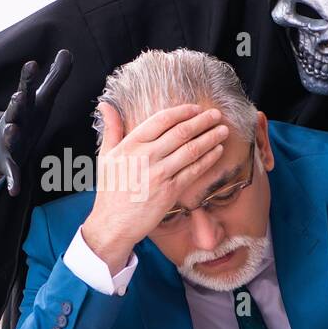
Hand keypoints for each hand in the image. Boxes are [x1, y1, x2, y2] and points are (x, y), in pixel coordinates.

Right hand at [0, 49, 72, 194]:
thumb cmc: (26, 119)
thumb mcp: (42, 99)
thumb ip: (56, 77)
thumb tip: (68, 51)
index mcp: (24, 106)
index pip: (26, 88)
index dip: (28, 77)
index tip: (32, 63)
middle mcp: (14, 121)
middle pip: (14, 110)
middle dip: (16, 103)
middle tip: (18, 95)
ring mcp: (9, 142)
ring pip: (9, 136)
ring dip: (11, 133)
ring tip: (12, 129)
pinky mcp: (9, 162)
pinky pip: (11, 172)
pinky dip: (12, 180)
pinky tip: (14, 190)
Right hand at [80, 102, 228, 272]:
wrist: (113, 223)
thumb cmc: (110, 190)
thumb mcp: (105, 156)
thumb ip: (111, 128)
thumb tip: (105, 105)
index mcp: (131, 144)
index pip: (162, 120)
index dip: (183, 111)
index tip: (196, 108)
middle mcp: (146, 156)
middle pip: (181, 132)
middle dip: (203, 121)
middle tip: (216, 114)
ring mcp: (159, 174)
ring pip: (191, 150)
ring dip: (211, 138)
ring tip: (223, 130)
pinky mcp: (170, 191)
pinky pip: (194, 171)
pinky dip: (208, 159)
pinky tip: (217, 151)